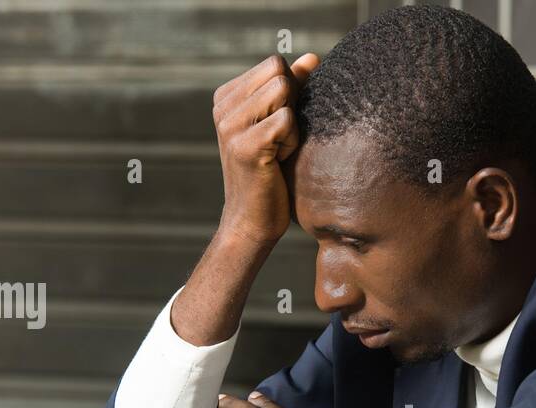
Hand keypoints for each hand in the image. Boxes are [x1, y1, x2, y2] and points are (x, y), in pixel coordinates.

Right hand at [212, 52, 319, 249]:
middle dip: (292, 105)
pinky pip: (287, 121)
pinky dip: (292, 142)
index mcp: (226, 96)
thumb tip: (312, 57)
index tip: (276, 128)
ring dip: (293, 125)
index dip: (290, 93)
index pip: (275, 64)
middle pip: (279, 73)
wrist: (252, 221)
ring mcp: (230, 125)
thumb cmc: (272, 173)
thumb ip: (293, 88)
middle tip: (279, 140)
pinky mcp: (245, 145)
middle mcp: (222, 106)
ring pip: (284, 93)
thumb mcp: (280, 124)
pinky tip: (277, 162)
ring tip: (278, 150)